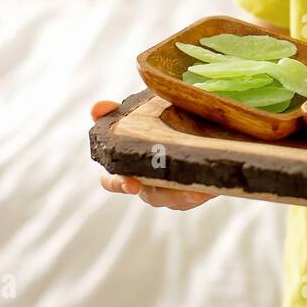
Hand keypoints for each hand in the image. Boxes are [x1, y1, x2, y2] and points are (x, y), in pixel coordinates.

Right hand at [91, 100, 215, 210]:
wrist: (192, 128)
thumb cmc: (155, 124)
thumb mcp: (135, 115)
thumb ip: (114, 113)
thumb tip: (96, 107)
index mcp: (128, 168)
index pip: (112, 181)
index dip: (118, 183)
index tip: (131, 184)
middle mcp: (146, 184)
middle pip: (149, 195)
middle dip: (160, 192)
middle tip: (173, 190)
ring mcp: (168, 191)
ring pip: (174, 198)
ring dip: (184, 195)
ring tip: (197, 190)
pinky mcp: (190, 193)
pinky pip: (194, 196)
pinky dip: (202, 192)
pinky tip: (210, 188)